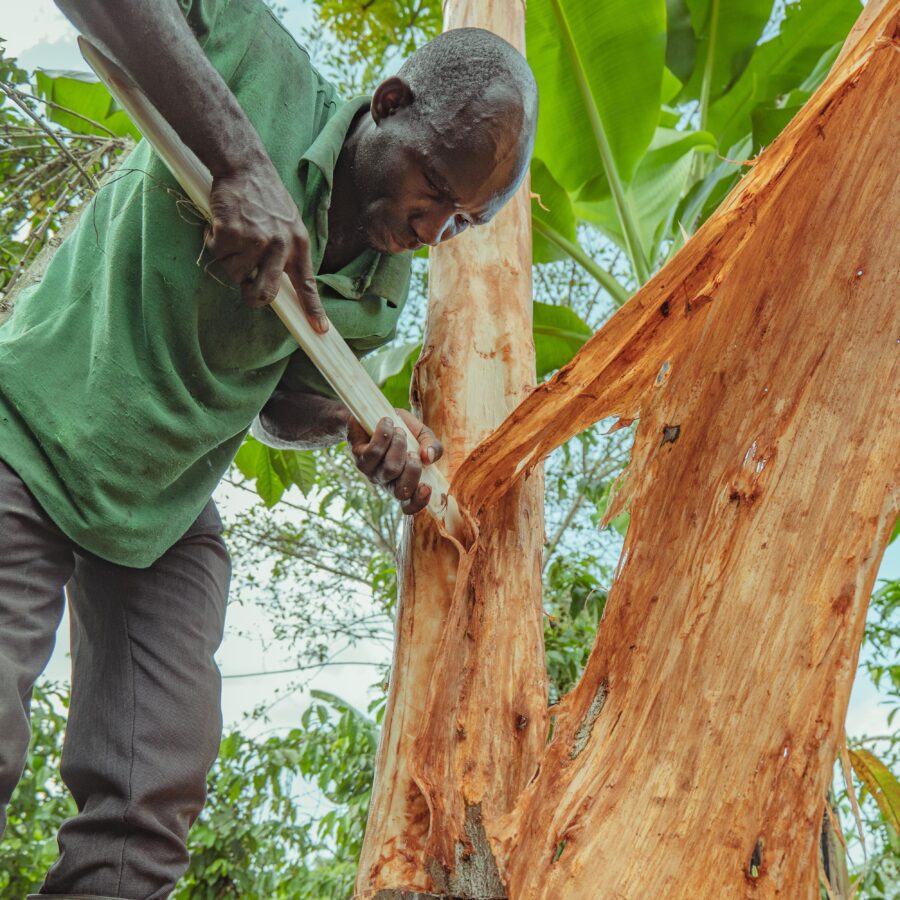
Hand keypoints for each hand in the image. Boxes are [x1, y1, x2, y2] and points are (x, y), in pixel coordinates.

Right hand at [205, 157, 328, 332]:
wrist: (245, 166)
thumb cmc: (266, 198)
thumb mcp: (289, 224)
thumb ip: (286, 254)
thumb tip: (276, 287)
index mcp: (299, 244)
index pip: (308, 284)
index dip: (313, 310)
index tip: (319, 331)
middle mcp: (280, 245)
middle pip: (265, 293)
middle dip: (252, 296)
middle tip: (246, 287)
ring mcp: (256, 240)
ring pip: (235, 274)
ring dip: (228, 259)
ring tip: (234, 234)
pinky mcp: (232, 232)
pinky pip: (218, 253)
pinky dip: (214, 241)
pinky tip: (221, 224)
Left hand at [348, 409, 442, 513]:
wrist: (372, 412)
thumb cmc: (401, 427)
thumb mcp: (422, 434)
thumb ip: (433, 447)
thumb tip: (429, 458)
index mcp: (404, 480)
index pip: (409, 505)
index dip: (419, 502)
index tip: (427, 486)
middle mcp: (386, 481)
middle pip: (400, 492)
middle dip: (412, 470)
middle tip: (413, 452)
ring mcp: (371, 472)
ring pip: (389, 469)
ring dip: (399, 445)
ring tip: (399, 430)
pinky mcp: (358, 457)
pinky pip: (374, 451)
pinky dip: (384, 434)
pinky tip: (387, 423)